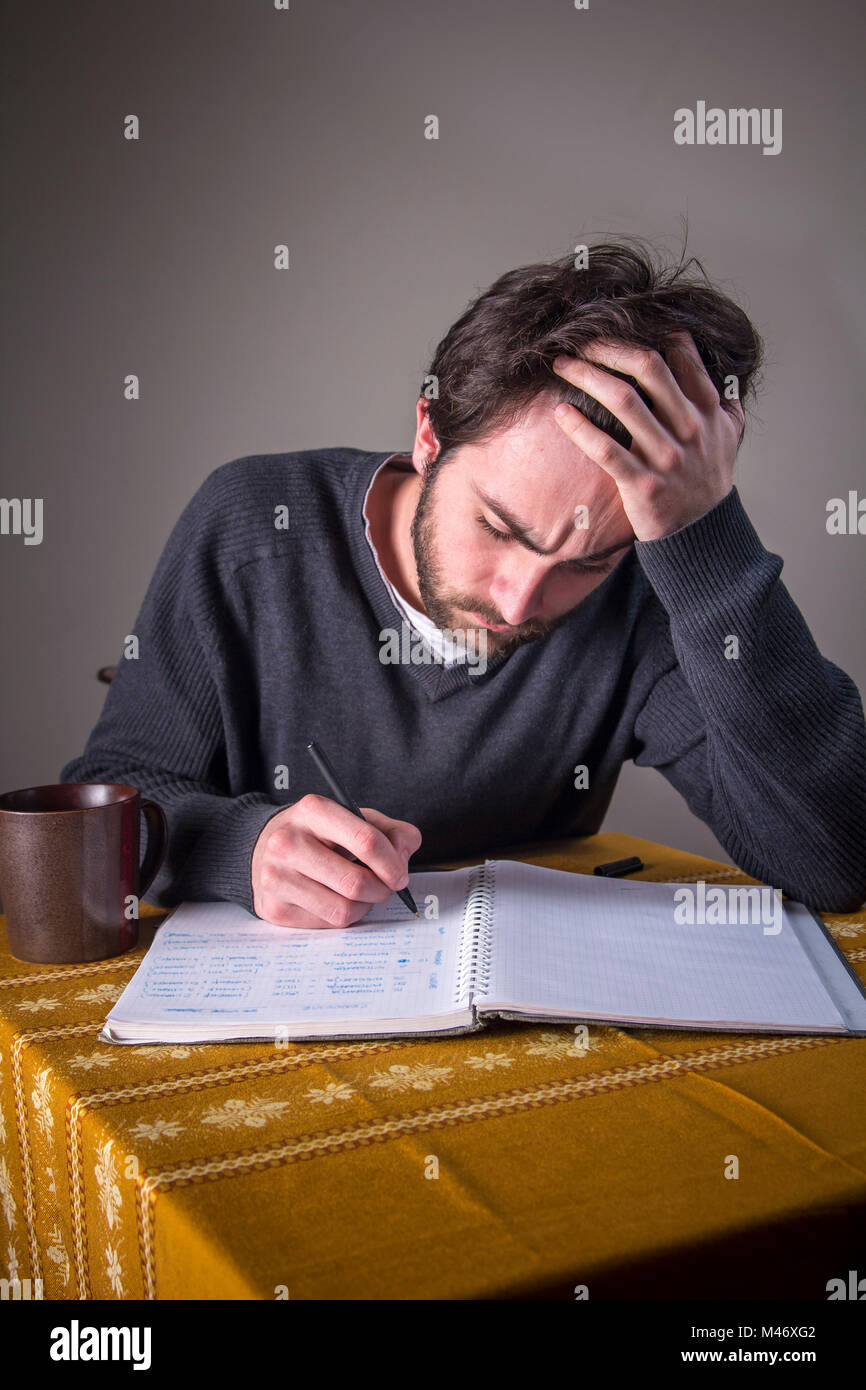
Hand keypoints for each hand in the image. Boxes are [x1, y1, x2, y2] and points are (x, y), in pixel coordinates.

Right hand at [251, 794, 421, 927]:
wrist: (263, 847)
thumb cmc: (319, 834)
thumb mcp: (355, 819)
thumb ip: (391, 832)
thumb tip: (403, 857)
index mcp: (313, 810)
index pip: (366, 840)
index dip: (392, 863)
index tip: (399, 875)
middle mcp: (287, 842)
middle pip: (355, 882)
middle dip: (380, 890)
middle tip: (383, 887)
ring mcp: (276, 876)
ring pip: (343, 910)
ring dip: (363, 906)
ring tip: (360, 894)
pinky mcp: (273, 907)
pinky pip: (326, 924)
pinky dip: (341, 917)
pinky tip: (335, 900)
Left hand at [551, 331, 744, 540]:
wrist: (702, 533)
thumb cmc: (708, 480)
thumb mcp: (728, 437)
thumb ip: (725, 403)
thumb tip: (721, 372)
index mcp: (708, 410)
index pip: (681, 355)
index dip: (649, 332)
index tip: (620, 323)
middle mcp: (689, 427)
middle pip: (648, 367)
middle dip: (609, 347)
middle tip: (581, 340)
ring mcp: (665, 456)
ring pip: (623, 401)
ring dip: (587, 376)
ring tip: (562, 365)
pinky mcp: (642, 483)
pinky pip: (605, 450)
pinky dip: (580, 428)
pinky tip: (561, 413)